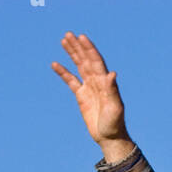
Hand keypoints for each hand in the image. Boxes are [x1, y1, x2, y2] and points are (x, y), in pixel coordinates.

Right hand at [51, 31, 131, 154]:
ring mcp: (89, 87)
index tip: (81, 37)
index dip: (89, 49)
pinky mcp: (81, 96)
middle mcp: (97, 81)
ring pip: (78, 66)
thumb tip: (112, 74)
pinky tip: (55, 64)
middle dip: (78, 47)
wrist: (109, 137)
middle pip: (86, 59)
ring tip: (64, 40)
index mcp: (104, 82)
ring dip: (72, 53)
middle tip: (69, 34)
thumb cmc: (115, 123)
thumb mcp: (115, 107)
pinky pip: (70, 81)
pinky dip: (63, 72)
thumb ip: (113, 90)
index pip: (96, 61)